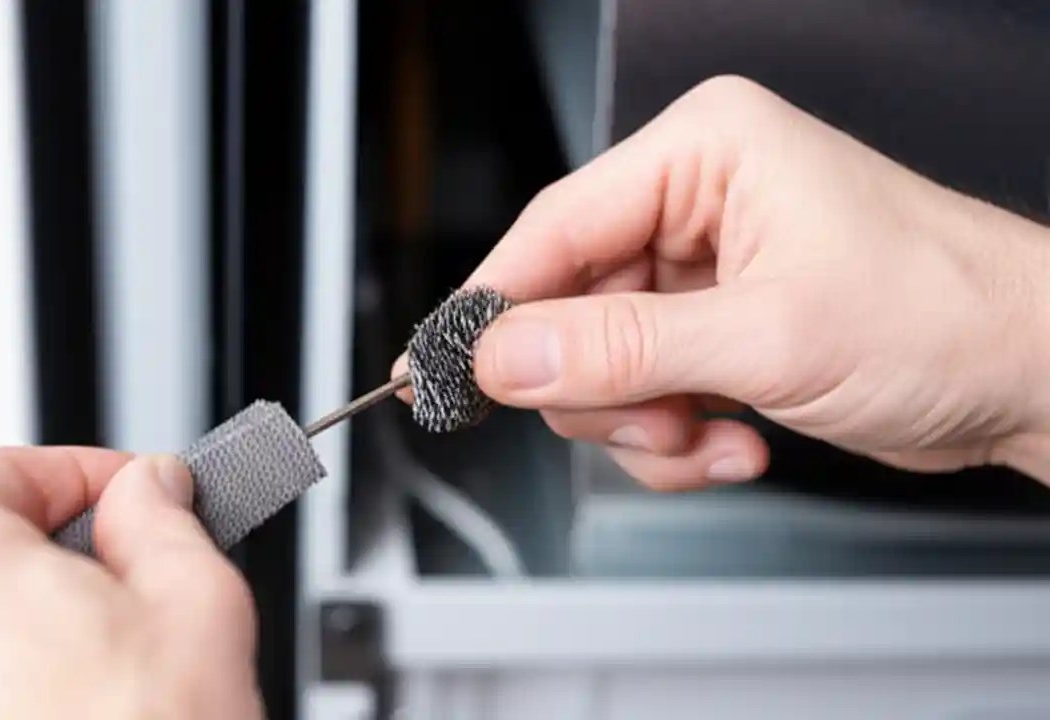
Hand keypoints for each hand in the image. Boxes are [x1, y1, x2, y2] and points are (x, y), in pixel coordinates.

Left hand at [0, 449, 261, 719]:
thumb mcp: (194, 603)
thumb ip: (163, 517)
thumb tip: (150, 489)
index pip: (3, 469)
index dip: (88, 476)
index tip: (137, 496)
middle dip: (55, 558)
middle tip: (134, 584)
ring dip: (20, 630)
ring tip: (104, 668)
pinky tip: (61, 716)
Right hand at [397, 75, 1049, 488]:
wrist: (1032, 373)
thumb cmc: (945, 313)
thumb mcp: (765, 335)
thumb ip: (620, 348)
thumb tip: (507, 357)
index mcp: (703, 152)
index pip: (554, 227)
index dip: (496, 306)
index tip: (445, 369)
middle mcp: (694, 202)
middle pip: (566, 305)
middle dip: (600, 385)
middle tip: (649, 417)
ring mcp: (702, 270)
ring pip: (597, 362)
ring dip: (641, 421)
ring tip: (708, 433)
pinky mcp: (714, 327)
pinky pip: (640, 392)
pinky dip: (672, 436)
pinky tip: (732, 441)